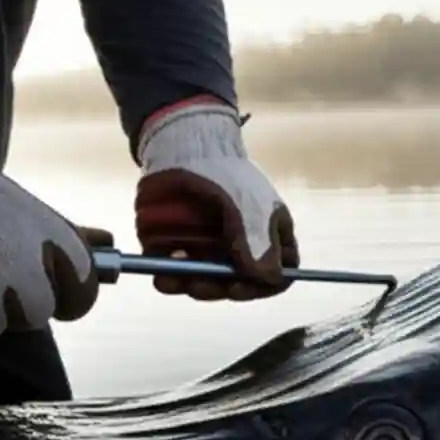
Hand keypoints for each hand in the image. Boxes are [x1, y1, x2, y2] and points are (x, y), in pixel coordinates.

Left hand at [133, 97, 298, 300]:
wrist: (184, 149)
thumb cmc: (228, 175)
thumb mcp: (251, 210)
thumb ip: (259, 247)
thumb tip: (269, 280)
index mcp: (269, 237)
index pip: (276, 274)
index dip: (260, 287)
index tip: (239, 288)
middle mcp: (242, 248)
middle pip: (238, 284)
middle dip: (219, 289)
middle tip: (201, 286)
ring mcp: (211, 249)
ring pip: (206, 283)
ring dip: (192, 286)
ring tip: (175, 279)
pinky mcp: (181, 247)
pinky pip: (177, 273)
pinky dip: (170, 277)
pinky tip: (163, 271)